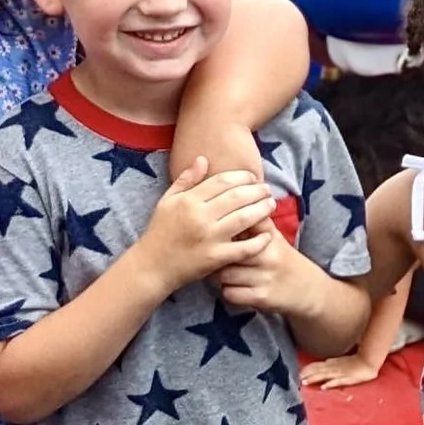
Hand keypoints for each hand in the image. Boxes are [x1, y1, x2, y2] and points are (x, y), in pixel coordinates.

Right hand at [139, 159, 274, 291]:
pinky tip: (267, 235)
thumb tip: (203, 159)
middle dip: (257, 191)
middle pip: (237, 197)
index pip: (222, 181)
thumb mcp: (167, 201)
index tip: (252, 177)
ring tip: (271, 205)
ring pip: (243, 219)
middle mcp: (200, 216)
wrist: (152, 266)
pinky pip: (243, 248)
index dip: (241, 177)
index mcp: (188, 200)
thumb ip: (186, 180)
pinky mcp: (215, 258)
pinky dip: (258, 241)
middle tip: (267, 190)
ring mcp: (209, 238)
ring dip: (262, 210)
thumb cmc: (159, 231)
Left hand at [213, 227, 316, 315]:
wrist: (308, 288)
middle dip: (216, 255)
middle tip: (212, 257)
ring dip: (219, 276)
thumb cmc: (282, 259)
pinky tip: (235, 288)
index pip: (241, 225)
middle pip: (226, 251)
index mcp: (269, 236)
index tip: (216, 233)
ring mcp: (265, 277)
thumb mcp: (273, 237)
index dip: (224, 230)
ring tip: (224, 274)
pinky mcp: (262, 297)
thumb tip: (224, 207)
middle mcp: (268, 255)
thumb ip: (252, 222)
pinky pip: (230, 293)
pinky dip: (228, 292)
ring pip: (224, 274)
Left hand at [305, 351, 383, 389]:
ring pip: (324, 376)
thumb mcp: (344, 361)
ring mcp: (340, 373)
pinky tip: (323, 387)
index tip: (300, 372)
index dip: (309, 368)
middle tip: (298, 377)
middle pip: (318, 370)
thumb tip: (327, 361)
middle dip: (308, 374)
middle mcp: (335, 367)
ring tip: (304, 382)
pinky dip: (330, 384)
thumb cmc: (358, 361)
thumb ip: (335, 362)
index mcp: (334, 363)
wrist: (369, 362)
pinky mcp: (347, 378)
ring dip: (314, 379)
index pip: (318, 365)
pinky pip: (337, 381)